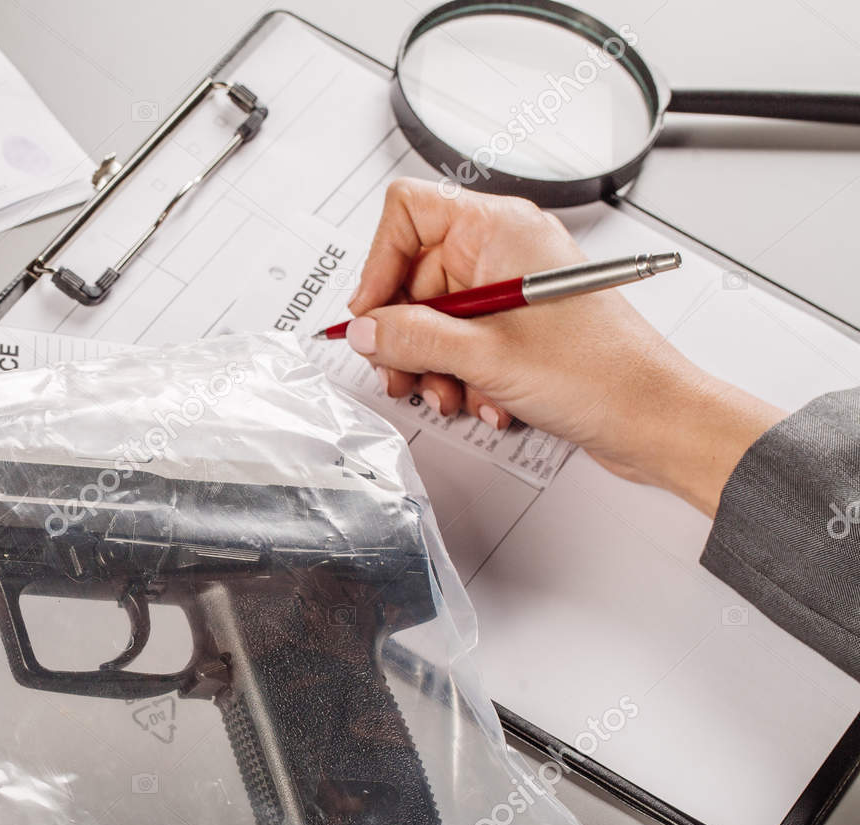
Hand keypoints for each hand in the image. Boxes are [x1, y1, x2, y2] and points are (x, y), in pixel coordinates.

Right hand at [345, 178, 783, 515]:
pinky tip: (482, 398)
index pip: (409, 212)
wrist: (652, 417)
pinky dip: (462, 374)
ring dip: (433, 363)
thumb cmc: (601, 372)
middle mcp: (505, 249)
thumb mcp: (484, 355)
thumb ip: (411, 338)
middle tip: (401, 370)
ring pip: (436, 316)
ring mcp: (512, 287)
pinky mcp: (519, 325)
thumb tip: (365, 329)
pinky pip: (463, 341)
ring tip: (449, 393)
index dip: (379, 264)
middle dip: (406, 333)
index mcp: (500, 228)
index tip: (372, 313)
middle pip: (415, 275)